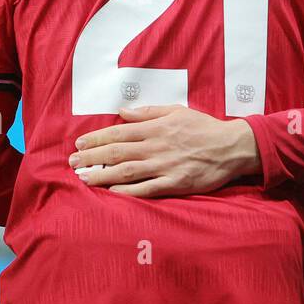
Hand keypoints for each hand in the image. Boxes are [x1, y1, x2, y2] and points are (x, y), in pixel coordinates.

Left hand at [68, 105, 259, 196]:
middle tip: (72, 163)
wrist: (232, 147)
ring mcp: (165, 166)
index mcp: (157, 127)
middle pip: (118, 152)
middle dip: (92, 157)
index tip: (79, 144)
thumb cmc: (204, 128)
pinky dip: (128, 191)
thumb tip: (123, 111)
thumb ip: (149, 112)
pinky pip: (147, 189)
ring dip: (102, 175)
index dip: (97, 138)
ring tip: (83, 178)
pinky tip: (112, 193)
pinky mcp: (175, 183)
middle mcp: (157, 146)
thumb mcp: (177, 111)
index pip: (120, 132)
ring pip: (127, 171)